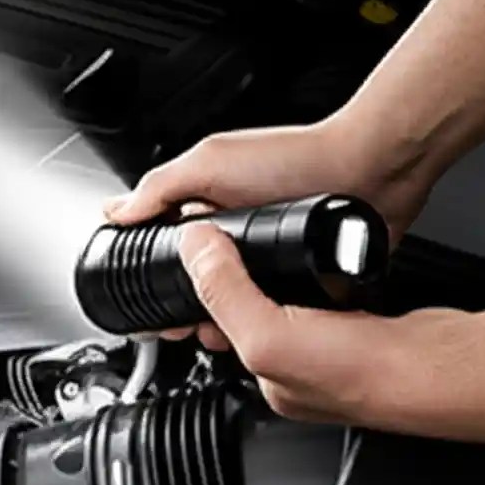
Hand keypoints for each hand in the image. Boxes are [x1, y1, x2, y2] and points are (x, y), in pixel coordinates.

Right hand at [103, 121, 434, 348]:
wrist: (368, 172)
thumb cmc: (297, 156)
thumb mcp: (211, 163)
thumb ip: (161, 187)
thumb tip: (116, 211)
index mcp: (212, 202)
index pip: (172, 245)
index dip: (159, 275)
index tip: (152, 304)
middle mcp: (243, 229)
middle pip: (205, 279)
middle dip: (194, 305)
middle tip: (188, 324)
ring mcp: (275, 252)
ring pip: (241, 298)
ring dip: (232, 316)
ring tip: (226, 328)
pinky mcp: (305, 271)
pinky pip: (279, 303)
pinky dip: (270, 314)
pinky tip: (267, 320)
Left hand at [176, 222, 443, 422]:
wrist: (438, 368)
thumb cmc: (363, 374)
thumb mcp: (268, 332)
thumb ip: (226, 290)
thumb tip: (195, 248)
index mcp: (267, 377)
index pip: (221, 326)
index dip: (207, 286)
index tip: (202, 247)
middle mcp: (298, 368)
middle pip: (254, 311)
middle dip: (244, 277)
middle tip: (239, 239)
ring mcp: (336, 347)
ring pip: (293, 300)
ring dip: (283, 272)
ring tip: (279, 243)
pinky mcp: (368, 326)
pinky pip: (330, 293)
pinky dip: (322, 274)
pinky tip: (327, 260)